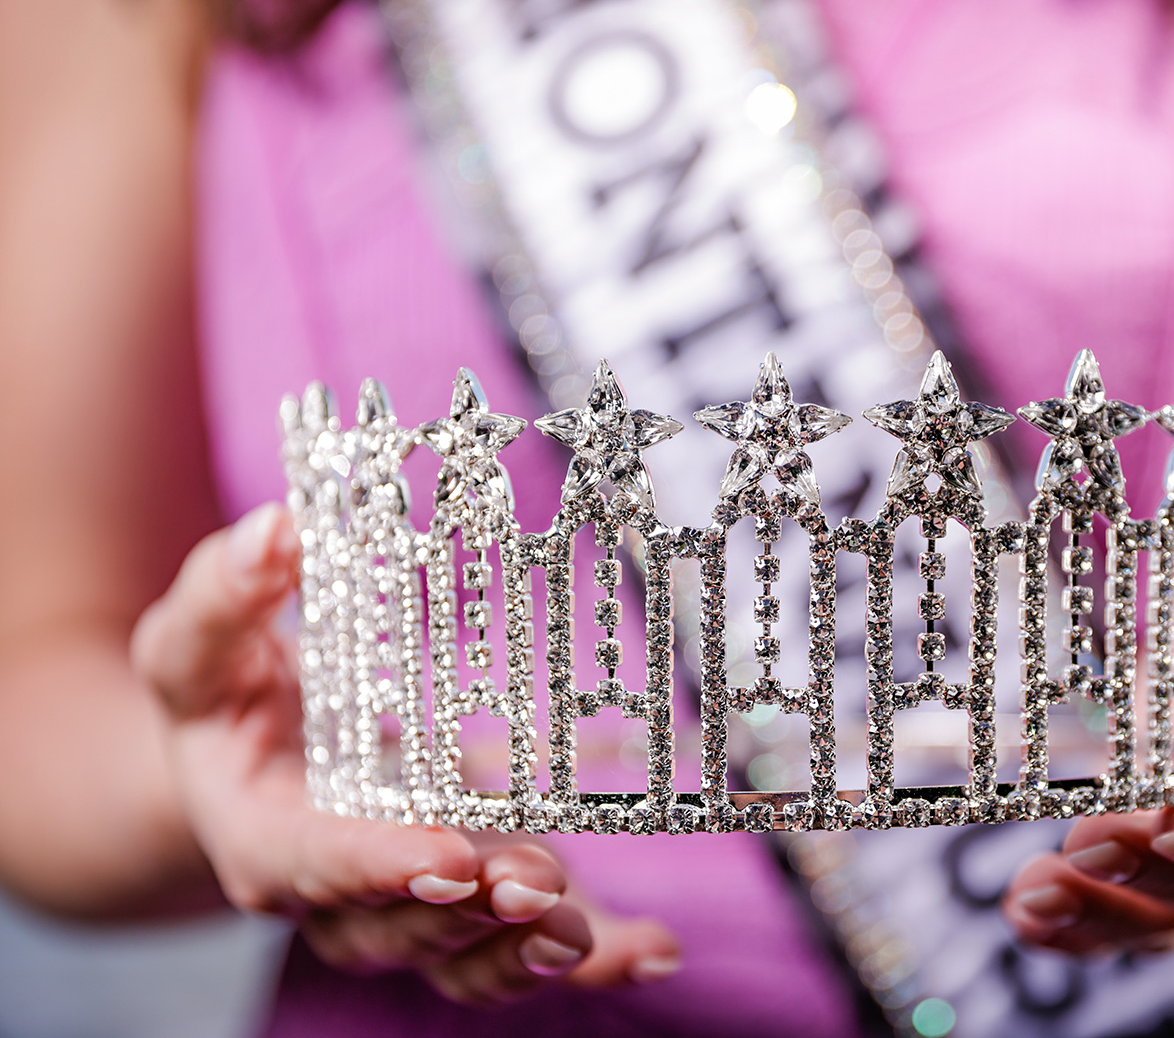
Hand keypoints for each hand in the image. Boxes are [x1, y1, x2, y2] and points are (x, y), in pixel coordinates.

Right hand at [131, 503, 678, 1003]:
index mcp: (267, 836)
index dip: (380, 867)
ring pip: (462, 956)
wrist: (255, 757)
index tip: (448, 856)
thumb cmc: (227, 695)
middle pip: (401, 925)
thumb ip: (225, 595)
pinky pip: (525, 946)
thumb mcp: (201, 640)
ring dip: (522, 950)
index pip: (316, 866)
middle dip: (468, 911)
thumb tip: (274, 533)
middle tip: (532, 882)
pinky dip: (595, 959)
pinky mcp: (478, 898)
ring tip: (582, 932)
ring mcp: (415, 905)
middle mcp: (342, 893)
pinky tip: (653, 950)